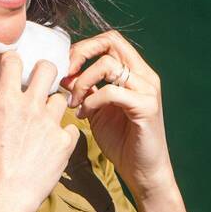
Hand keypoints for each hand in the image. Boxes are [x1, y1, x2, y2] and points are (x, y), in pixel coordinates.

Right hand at [0, 51, 80, 211]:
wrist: (4, 202)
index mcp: (6, 103)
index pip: (13, 63)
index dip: (12, 59)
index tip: (11, 64)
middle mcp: (31, 108)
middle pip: (48, 69)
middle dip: (44, 70)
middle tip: (39, 81)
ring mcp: (51, 125)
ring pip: (61, 99)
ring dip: (54, 104)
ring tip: (46, 118)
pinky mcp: (65, 144)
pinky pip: (71, 129)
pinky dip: (64, 133)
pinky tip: (54, 143)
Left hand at [59, 30, 173, 195]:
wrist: (142, 171)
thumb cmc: (120, 141)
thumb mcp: (96, 109)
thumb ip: (84, 89)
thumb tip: (63, 74)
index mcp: (134, 72)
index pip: (109, 40)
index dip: (83, 47)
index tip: (66, 68)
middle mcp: (144, 75)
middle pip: (111, 41)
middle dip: (81, 55)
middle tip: (66, 76)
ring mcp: (148, 89)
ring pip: (108, 65)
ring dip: (83, 82)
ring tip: (74, 102)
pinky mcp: (147, 107)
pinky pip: (112, 92)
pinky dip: (92, 100)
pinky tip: (84, 114)